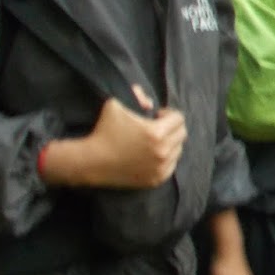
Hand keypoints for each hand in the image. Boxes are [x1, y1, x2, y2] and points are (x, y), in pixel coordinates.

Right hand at [41, 85, 185, 188]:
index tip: (157, 115)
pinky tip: (152, 154)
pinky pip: (172, 165)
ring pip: (178, 150)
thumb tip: (150, 103)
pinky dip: (166, 159)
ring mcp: (161, 167)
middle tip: (158, 127)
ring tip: (155, 141)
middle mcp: (163, 151)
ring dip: (170, 143)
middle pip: (182, 134)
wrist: (92, 161)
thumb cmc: (104, 131)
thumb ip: (136, 95)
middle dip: (172, 127)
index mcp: (157, 132)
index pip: (179, 119)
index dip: (168, 113)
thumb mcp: (115, 104)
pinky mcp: (156, 179)